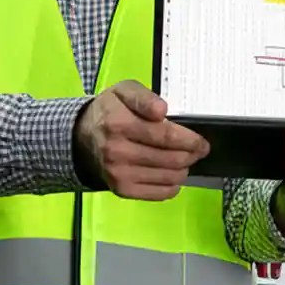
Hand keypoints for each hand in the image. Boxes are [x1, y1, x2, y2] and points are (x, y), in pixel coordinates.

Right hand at [73, 79, 209, 199]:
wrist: (83, 137)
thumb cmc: (111, 110)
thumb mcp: (124, 91)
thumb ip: (144, 97)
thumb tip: (162, 110)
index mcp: (119, 123)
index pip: (166, 135)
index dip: (190, 140)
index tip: (202, 141)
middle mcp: (118, 151)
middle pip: (171, 158)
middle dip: (192, 154)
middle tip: (199, 150)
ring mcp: (119, 173)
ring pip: (168, 176)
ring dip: (184, 169)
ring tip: (185, 160)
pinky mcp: (122, 189)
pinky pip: (158, 193)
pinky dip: (173, 185)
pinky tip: (173, 175)